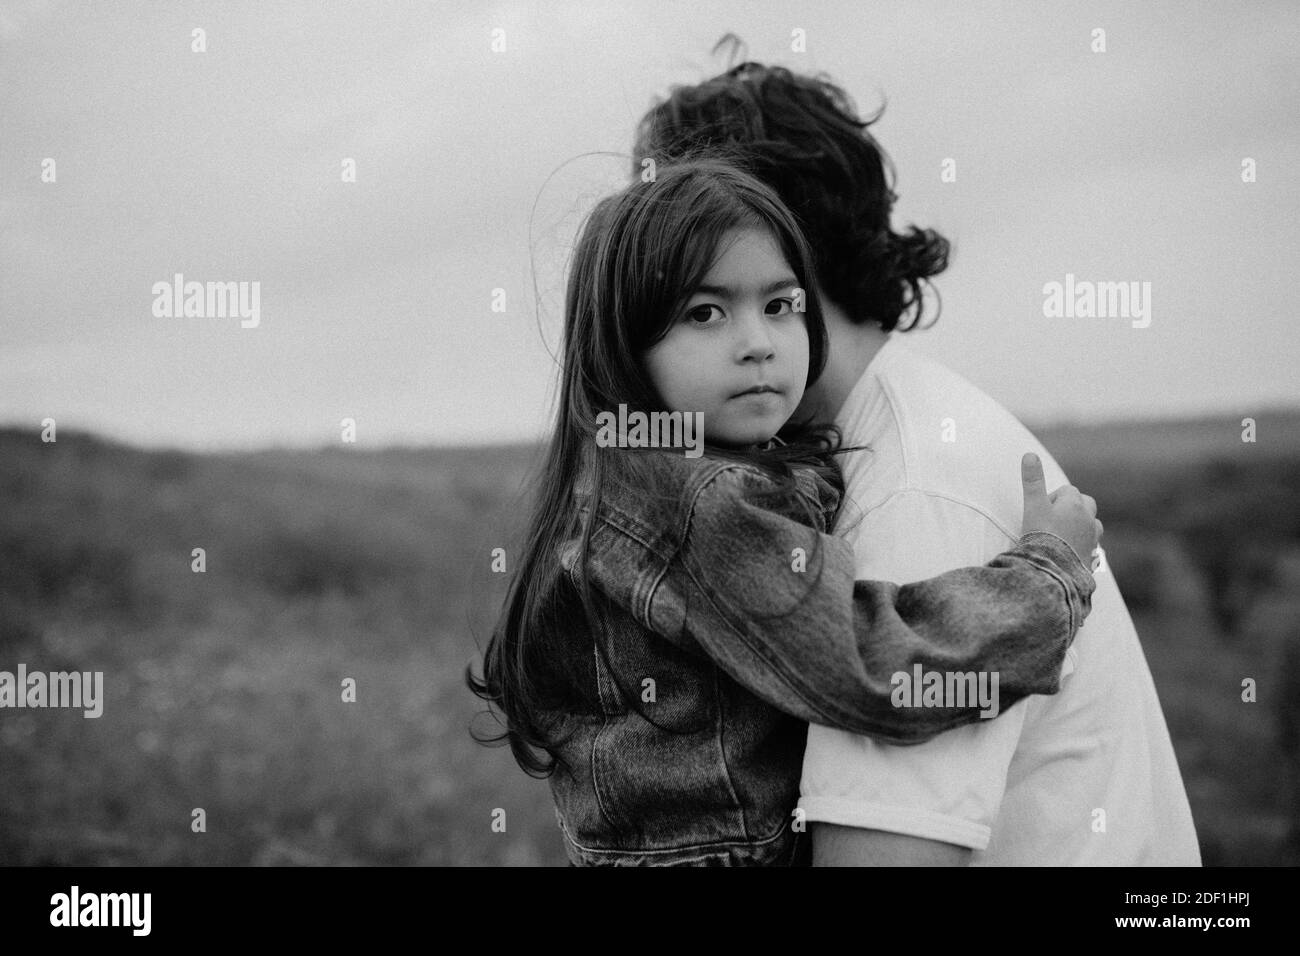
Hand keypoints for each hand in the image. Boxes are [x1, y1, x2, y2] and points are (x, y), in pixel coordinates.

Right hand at [1020, 452, 1101, 566]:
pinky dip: (1083, 545)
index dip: (1053, 498)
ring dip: (1081, 525)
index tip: (1040, 510)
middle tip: (1051, 520)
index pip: (1068, 491)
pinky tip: (1069, 552)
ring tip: (1062, 536)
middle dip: (1072, 508)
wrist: (1052, 570)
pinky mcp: (1092, 557)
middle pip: (1086, 504)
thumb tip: (1030, 454)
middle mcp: (1088, 519)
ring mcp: (1092, 538)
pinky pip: (1092, 546)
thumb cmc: (1041, 535)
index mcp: (1075, 504)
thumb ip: (1032, 481)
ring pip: (1092, 524)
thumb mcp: (1033, 506)